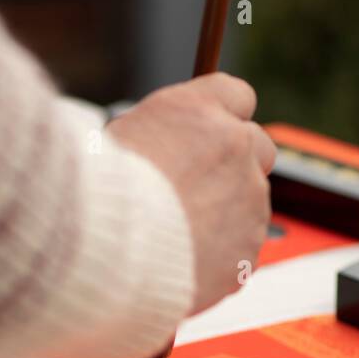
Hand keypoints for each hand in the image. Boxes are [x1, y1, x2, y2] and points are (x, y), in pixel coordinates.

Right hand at [109, 74, 275, 315]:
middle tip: (199, 190)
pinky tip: (184, 261)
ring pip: (250, 204)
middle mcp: (236, 147)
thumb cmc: (100, 191)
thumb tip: (174, 145)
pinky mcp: (248, 249)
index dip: (223, 120)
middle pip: (259, 148)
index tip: (210, 138)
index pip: (238, 96)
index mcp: (201, 111)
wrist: (104, 246)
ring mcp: (249, 200)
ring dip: (225, 215)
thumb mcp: (123, 134)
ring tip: (177, 236)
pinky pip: (241, 251)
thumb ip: (166, 134)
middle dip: (236, 166)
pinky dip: (220, 257)